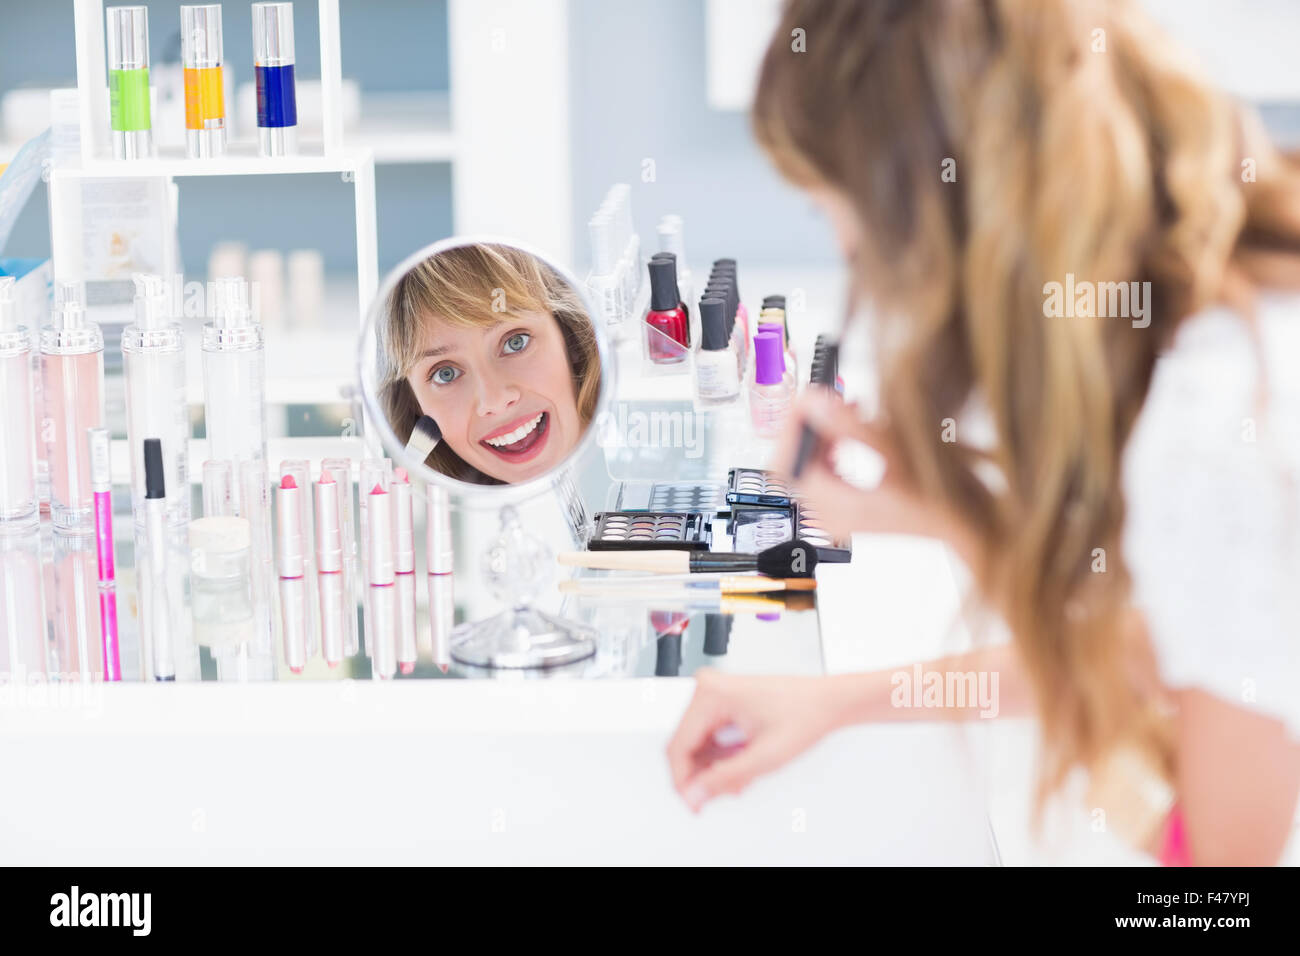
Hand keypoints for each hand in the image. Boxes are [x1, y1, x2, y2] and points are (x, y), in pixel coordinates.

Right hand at [666, 668, 841, 811]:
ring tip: (743, 778)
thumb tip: (695, 794)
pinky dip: (723, 758)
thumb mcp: (764, 757)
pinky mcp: (722, 702)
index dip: (683, 782)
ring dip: (716, 769)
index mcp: (711, 694)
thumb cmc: (804, 715)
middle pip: (686, 746)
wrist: (826, 702)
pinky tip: (742, 765)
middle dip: (704, 776)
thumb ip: (724, 779)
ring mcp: (714, 694)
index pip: (678, 746)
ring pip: (698, 745)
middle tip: (725, 793)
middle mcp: (708, 689)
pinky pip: (709, 738)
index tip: (693, 803)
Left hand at [771, 389, 973, 557]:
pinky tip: (852, 425)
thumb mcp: (896, 452)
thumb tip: (814, 403)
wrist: (967, 524)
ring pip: (809, 466)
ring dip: (820, 434)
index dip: (792, 427)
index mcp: (837, 509)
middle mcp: (831, 516)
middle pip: (795, 465)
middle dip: (806, 428)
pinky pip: (825, 473)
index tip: (806, 397)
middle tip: (823, 397)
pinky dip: (832, 447)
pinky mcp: (848, 508)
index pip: (789, 464)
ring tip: (845, 406)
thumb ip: (850, 427)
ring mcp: (838, 515)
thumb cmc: (942, 495)